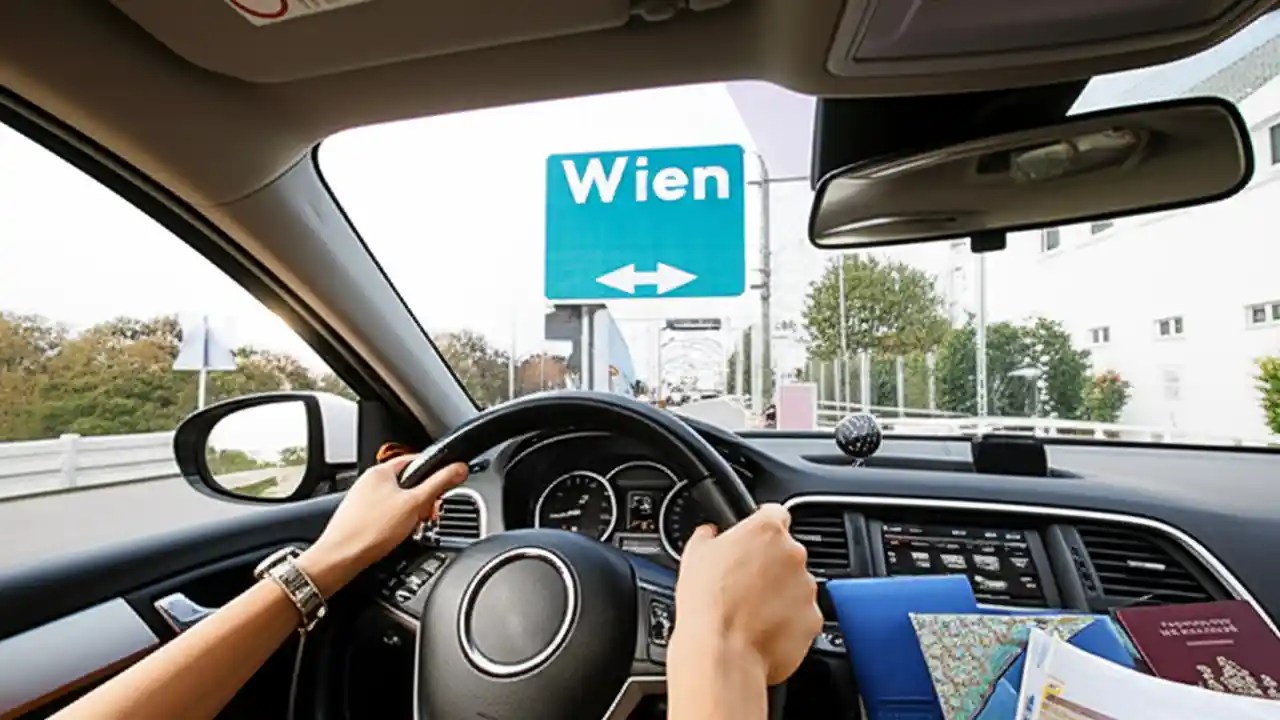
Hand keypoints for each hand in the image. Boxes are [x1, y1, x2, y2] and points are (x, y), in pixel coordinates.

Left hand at [297, 456, 468, 596]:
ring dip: (411, 514)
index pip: (417, 460)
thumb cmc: (369, 531)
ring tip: (411, 528)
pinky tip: (397, 536)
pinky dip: (397, 524)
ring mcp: (363, 501)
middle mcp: (370, 483)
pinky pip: (387, 516)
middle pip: (409, 483)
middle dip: (423, 500)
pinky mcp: (360, 518)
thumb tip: (459, 468)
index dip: (435, 473)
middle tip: (427, 514)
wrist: (340, 559)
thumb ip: (439, 484)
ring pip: (399, 502)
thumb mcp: (414, 504)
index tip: (445, 486)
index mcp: (381, 471)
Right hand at [669, 504, 821, 685]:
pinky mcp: (814, 619)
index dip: (762, 525)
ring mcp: (807, 588)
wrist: (722, 652)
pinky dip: (788, 621)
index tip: (754, 537)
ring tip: (750, 611)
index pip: (775, 513)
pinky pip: (802, 615)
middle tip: (744, 582)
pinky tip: (763, 629)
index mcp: (766, 530)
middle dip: (770, 565)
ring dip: (780, 593)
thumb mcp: (695, 555)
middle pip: (787, 552)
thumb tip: (710, 533)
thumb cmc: (707, 604)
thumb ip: (709, 535)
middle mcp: (794, 554)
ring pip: (796, 585)